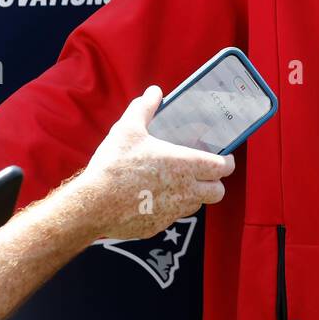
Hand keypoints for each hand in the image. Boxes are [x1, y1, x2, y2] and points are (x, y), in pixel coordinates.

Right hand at [76, 85, 236, 240]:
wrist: (91, 205)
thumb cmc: (113, 165)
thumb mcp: (128, 129)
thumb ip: (144, 108)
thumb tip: (154, 92)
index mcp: (184, 165)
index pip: (223, 167)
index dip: (227, 162)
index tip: (222, 157)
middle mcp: (185, 191)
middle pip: (217, 192)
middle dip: (214, 182)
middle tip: (202, 173)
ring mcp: (172, 212)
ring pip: (195, 206)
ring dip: (192, 196)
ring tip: (175, 183)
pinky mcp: (156, 227)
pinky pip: (170, 218)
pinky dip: (167, 209)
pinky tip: (149, 198)